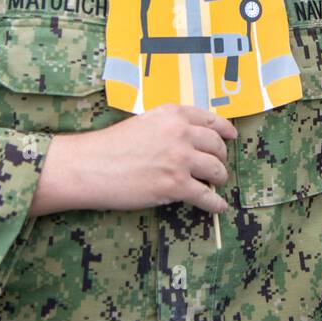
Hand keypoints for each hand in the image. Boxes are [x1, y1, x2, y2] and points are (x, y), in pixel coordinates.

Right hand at [31, 104, 236, 215]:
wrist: (89, 166)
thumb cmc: (110, 146)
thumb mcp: (144, 122)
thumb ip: (170, 126)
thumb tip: (192, 141)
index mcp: (173, 114)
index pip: (211, 120)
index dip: (225, 130)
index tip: (232, 136)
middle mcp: (181, 133)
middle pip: (217, 146)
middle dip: (221, 157)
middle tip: (219, 166)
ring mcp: (180, 159)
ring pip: (216, 170)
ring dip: (220, 179)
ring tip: (216, 184)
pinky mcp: (175, 185)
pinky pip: (206, 196)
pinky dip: (215, 203)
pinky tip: (218, 206)